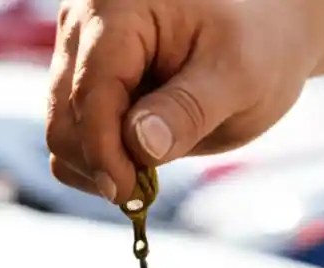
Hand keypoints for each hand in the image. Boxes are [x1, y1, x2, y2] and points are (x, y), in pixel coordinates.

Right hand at [46, 0, 323, 203]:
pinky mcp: (80, 79)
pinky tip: (137, 160)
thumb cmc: (258, 43)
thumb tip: (140, 146)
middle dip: (100, 161)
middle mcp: (83, 23)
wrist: (262, 32)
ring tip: (150, 171)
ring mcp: (77, 52)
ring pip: (61, 131)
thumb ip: (188, 111)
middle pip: (64, 116)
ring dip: (98, 164)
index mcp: (119, 9)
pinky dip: (98, 159)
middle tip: (145, 191)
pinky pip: (70, 134)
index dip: (103, 150)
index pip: (91, 91)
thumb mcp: (239, 76)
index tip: (128, 193)